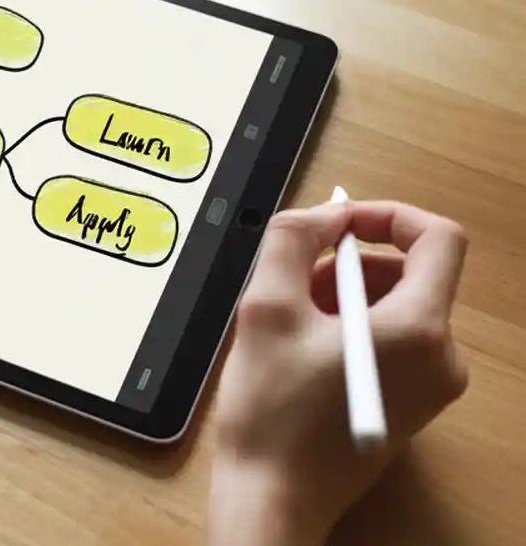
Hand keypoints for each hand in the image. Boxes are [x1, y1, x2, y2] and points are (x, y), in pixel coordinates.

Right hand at [208, 200, 468, 544]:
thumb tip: (324, 214)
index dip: (386, 215)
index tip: (335, 224)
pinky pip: (395, 341)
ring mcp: (433, 385)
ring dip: (344, 296)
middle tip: (293, 283)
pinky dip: (352, 328)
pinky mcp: (415, 404)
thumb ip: (293, 240)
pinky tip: (303, 352)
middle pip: (411, 273)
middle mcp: (442, 357)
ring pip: (398, 307)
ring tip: (291, 323)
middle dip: (349, 263)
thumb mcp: (266, 309)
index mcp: (419, 329)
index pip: (437, 239)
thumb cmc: (271, 412)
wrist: (273, 496)